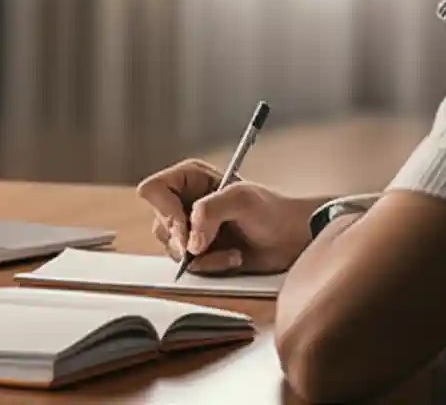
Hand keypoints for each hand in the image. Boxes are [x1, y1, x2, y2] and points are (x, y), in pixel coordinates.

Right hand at [136, 159, 318, 274]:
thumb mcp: (242, 200)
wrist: (293, 239)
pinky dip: (211, 267)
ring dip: (203, 256)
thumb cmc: (273, 210)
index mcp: (189, 179)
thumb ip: (209, 211)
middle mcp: (184, 202)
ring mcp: (190, 229)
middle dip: (186, 239)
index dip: (165, 211)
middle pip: (159, 224)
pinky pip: (189, 266)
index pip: (153, 191)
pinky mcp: (199, 253)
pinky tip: (233, 258)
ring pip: (171, 249)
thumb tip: (190, 241)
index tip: (186, 228)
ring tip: (232, 251)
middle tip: (208, 244)